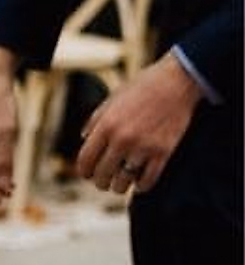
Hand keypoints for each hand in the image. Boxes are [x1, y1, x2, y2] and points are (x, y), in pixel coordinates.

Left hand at [74, 52, 202, 194]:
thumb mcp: (113, 98)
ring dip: (119, 186)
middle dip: (101, 181)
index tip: (89, 174)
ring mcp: (143, 147)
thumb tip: (84, 139)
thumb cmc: (145, 86)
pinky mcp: (163, 152)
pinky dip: (140, 186)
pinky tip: (139, 181)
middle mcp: (122, 139)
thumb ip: (96, 120)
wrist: (180, 79)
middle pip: (101, 177)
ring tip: (122, 180)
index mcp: (106, 126)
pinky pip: (146, 182)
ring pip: (121, 184)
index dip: (85, 172)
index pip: (85, 162)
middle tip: (106, 179)